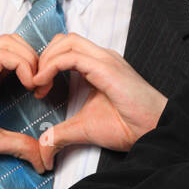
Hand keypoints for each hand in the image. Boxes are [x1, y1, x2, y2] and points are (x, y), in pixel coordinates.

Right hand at [0, 34, 47, 172]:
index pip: (16, 56)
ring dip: (32, 60)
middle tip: (43, 85)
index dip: (36, 68)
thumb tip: (41, 158)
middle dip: (38, 59)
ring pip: (12, 42)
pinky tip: (27, 86)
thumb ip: (17, 145)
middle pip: (16, 41)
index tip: (43, 92)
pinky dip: (24, 66)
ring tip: (35, 86)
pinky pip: (5, 54)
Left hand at [31, 33, 168, 170]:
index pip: (66, 49)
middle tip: (35, 84)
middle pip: (63, 40)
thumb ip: (62, 134)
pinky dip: (50, 67)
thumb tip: (43, 148)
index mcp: (100, 67)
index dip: (46, 64)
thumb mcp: (85, 129)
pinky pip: (69, 57)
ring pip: (65, 42)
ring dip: (44, 60)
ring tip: (37, 84)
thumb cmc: (129, 126)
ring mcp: (105, 60)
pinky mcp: (105, 68)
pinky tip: (42, 84)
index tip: (37, 90)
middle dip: (42, 58)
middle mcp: (102, 58)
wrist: (154, 129)